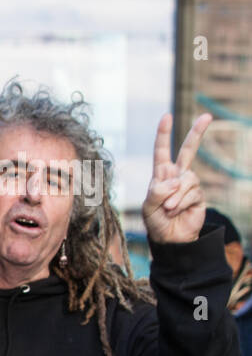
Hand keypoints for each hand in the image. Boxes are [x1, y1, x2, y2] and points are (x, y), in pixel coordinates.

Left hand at [142, 113, 212, 244]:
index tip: (166, 116)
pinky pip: (192, 194)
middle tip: (208, 116)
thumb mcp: (148, 207)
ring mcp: (189, 185)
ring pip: (186, 180)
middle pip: (188, 151)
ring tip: (168, 209)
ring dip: (175, 197)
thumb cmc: (156, 222)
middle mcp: (177, 176)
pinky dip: (181, 204)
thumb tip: (174, 180)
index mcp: (161, 175)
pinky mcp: (199, 195)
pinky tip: (176, 212)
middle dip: (197, 133)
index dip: (163, 134)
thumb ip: (157, 192)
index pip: (162, 151)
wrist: (170, 239)